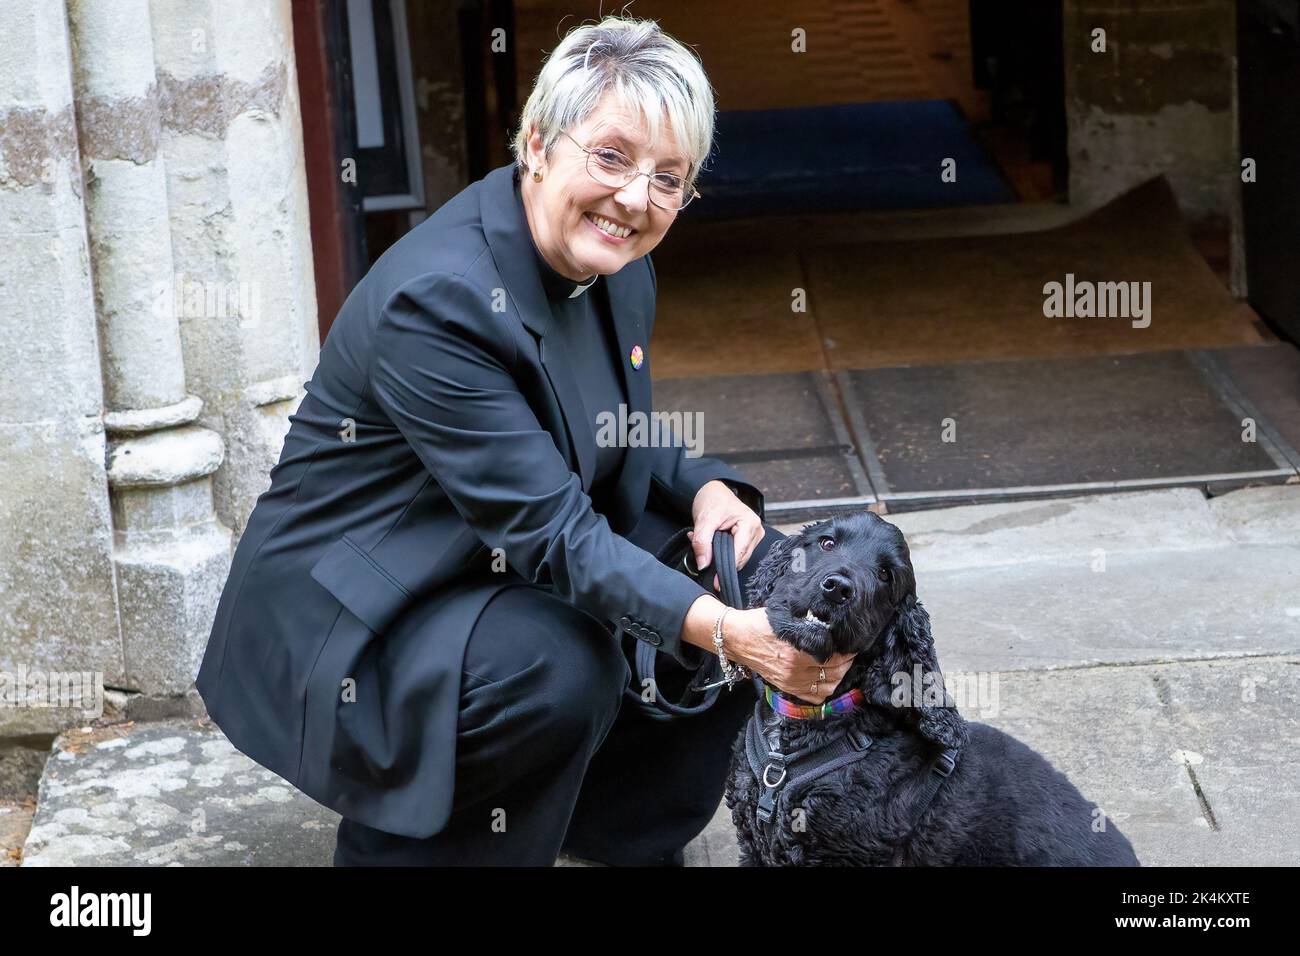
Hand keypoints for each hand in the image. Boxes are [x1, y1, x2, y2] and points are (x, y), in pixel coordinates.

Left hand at [687, 480, 763, 591]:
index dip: (726, 568)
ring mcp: (754, 536)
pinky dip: (723, 553)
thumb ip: (702, 543)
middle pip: (740, 559)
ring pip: (738, 558)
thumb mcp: (704, 520)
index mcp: (749, 524)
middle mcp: (756, 531)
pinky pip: (736, 554)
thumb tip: (703, 564)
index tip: (715, 581)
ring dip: (720, 556)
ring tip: (706, 544)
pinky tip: (712, 544)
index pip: (739, 553)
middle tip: (702, 556)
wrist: (714, 492)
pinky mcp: (748, 540)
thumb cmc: (713, 501)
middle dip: (721, 560)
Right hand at [721, 607, 854, 704]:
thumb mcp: (786, 619)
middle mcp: (795, 671)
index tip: (851, 645)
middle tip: (849, 654)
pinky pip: (814, 697)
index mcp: (797, 653)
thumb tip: (830, 626)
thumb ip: (808, 625)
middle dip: (846, 663)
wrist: (738, 639)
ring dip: (838, 677)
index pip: (832, 657)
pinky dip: (825, 690)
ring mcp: (791, 682)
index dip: (846, 652)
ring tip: (841, 666)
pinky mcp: (786, 687)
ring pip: (827, 688)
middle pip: (834, 673)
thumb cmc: (761, 624)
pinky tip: (827, 679)